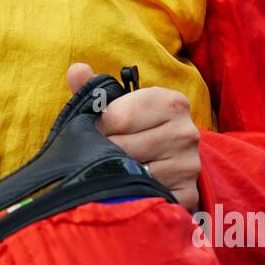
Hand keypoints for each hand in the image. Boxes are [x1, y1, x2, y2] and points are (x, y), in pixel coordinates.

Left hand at [67, 63, 201, 212]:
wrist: (175, 161)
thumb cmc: (141, 129)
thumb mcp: (122, 106)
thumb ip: (97, 90)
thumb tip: (76, 70)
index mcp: (171, 102)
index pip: (118, 117)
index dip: (100, 127)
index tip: (100, 131)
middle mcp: (185, 132)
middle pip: (122, 146)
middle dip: (105, 152)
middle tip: (105, 154)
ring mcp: (188, 165)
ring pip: (132, 173)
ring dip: (117, 174)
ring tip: (118, 169)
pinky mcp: (186, 194)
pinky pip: (146, 195)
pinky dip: (132, 194)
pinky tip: (132, 187)